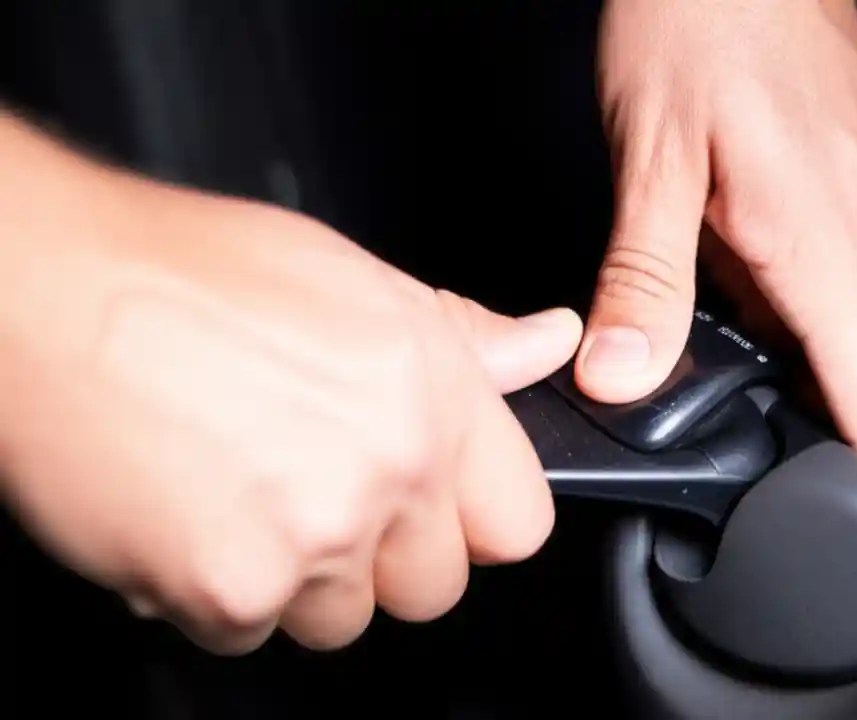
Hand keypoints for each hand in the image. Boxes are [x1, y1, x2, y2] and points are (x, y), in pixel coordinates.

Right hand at [0, 119, 581, 653]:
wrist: (43, 297)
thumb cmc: (184, 275)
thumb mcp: (353, 279)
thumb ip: (466, 337)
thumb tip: (548, 344)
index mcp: (431, 391)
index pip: (520, 521)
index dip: (478, 520)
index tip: (441, 508)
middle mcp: (386, 468)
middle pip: (434, 586)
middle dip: (385, 556)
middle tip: (319, 489)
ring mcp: (310, 537)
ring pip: (342, 618)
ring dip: (300, 578)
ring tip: (243, 491)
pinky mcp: (228, 591)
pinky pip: (251, 633)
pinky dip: (220, 592)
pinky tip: (191, 514)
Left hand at [582, 0, 856, 477]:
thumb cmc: (707, 24)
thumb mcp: (652, 158)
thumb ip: (644, 282)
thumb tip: (626, 375)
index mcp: (831, 249)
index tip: (825, 529)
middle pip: (846, 381)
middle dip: (770, 390)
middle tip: (690, 332)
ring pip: (839, 334)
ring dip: (773, 330)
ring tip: (710, 260)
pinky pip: (842, 287)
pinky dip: (787, 288)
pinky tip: (739, 236)